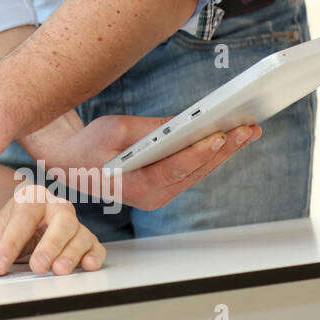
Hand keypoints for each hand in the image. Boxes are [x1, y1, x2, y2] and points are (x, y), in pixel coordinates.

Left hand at [0, 183, 105, 277]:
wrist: (27, 224)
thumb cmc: (12, 225)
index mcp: (31, 197)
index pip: (22, 219)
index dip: (9, 244)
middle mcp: (57, 206)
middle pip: (61, 221)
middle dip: (50, 245)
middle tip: (37, 266)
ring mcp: (75, 222)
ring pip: (80, 234)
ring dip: (70, 254)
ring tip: (58, 270)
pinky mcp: (88, 239)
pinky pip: (96, 246)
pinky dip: (94, 256)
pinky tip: (88, 265)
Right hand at [22, 112, 261, 209]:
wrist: (72, 163)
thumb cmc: (88, 145)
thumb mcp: (113, 129)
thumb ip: (150, 128)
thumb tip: (185, 122)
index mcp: (133, 186)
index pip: (172, 169)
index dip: (198, 152)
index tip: (220, 136)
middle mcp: (150, 197)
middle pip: (194, 171)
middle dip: (223, 149)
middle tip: (248, 128)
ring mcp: (159, 196)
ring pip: (198, 173)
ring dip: (223, 152)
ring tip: (248, 131)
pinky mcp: (164, 188)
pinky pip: (192, 171)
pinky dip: (210, 154)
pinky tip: (229, 139)